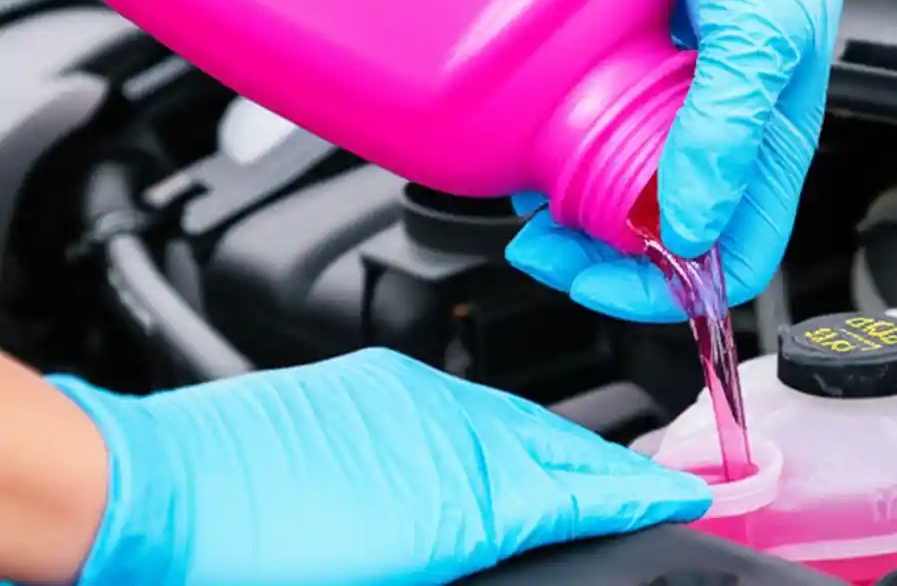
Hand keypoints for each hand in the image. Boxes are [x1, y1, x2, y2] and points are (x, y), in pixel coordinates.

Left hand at [48, 348, 709, 584]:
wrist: (157, 496)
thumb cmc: (254, 553)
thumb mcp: (399, 567)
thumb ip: (484, 537)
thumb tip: (537, 520)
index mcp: (460, 490)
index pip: (574, 490)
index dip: (635, 495)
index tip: (684, 493)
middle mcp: (446, 430)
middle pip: (554, 448)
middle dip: (611, 467)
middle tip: (656, 481)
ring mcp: (409, 400)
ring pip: (511, 422)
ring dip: (555, 446)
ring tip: (590, 469)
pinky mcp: (373, 385)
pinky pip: (463, 403)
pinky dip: (499, 427)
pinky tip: (503, 443)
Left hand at [505, 0, 873, 322]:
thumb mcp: (759, 32)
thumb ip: (725, 131)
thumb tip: (682, 230)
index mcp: (774, 145)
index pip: (732, 261)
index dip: (664, 292)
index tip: (595, 281)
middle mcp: (735, 132)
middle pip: (673, 235)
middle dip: (604, 257)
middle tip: (540, 242)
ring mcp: (695, 97)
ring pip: (639, 184)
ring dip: (584, 207)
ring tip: (533, 197)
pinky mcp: (662, 59)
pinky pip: (617, 124)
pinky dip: (577, 142)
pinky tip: (544, 128)